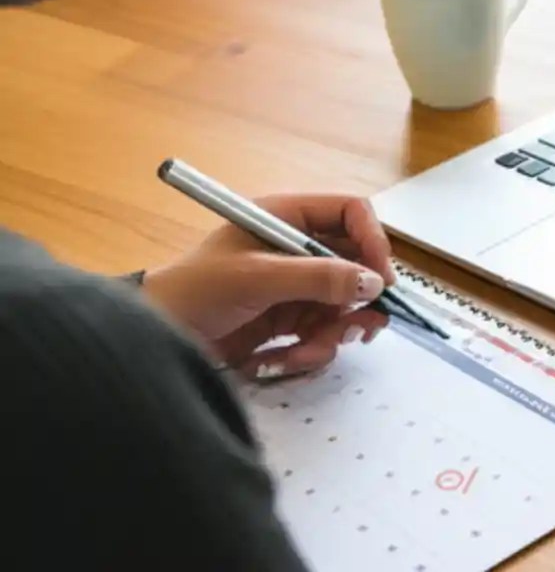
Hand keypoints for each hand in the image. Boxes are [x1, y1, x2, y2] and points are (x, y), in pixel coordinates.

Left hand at [142, 194, 397, 379]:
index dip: (372, 240)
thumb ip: (318, 278)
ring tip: (305, 349)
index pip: (350, 213)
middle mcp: (296, 248)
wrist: (157, 340)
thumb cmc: (196, 292)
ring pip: (343, 305)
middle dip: (358, 300)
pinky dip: (311, 350)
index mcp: (286, 218)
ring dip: (332, 332)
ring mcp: (294, 285)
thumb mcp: (258, 278)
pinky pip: (322, 332)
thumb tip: (373, 283)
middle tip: (362, 326)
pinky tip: (281, 359)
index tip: (381, 278)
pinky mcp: (288, 319)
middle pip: (355, 264)